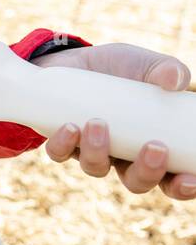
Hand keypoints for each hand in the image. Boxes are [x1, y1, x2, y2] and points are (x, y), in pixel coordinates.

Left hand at [32, 42, 195, 199]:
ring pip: (96, 169)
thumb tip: (174, 78)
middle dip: (147, 173)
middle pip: (137, 182)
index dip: (182, 186)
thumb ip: (166, 69)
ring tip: (98, 123)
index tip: (188, 179)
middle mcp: (123, 156)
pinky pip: (61, 153)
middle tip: (155, 148)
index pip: (173, 178)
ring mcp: (92, 151)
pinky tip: (70, 127)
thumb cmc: (123, 68)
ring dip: (98, 151)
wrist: (79, 58)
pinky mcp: (63, 141)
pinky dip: (64, 144)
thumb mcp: (147, 64)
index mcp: (152, 146)